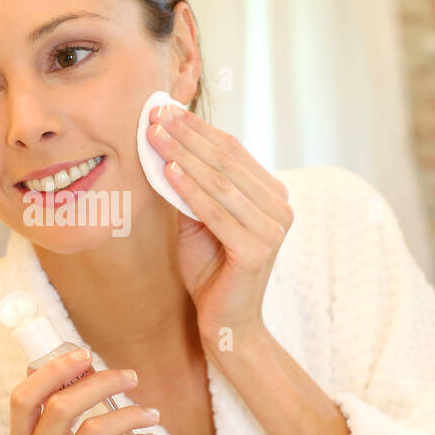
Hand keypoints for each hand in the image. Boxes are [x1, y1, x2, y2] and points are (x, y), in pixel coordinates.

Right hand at [7, 350, 159, 434]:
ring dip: (128, 413)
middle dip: (99, 382)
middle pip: (59, 408)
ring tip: (151, 413)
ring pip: (92, 431)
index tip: (84, 354)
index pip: (22, 398)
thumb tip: (64, 364)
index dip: (53, 370)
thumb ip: (55, 420)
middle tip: (130, 376)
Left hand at [147, 103, 293, 362]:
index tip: (164, 110)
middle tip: (155, 114)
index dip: (197, 128)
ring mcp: (273, 229)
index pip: (232, 150)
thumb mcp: (196, 220)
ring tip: (155, 136)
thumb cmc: (210, 270)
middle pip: (227, 160)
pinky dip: (191, 191)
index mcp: (271, 194)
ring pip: (221, 182)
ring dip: (184, 155)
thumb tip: (162, 142)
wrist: (226, 324)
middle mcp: (280, 207)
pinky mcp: (257, 250)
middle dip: (187, 135)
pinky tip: (169, 172)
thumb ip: (189, 186)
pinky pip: (217, 213)